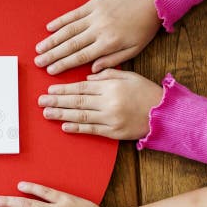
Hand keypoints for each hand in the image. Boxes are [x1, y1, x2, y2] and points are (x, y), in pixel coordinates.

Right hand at [34, 0, 161, 74]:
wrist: (152, 1)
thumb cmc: (143, 28)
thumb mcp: (134, 50)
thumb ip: (113, 61)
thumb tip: (93, 69)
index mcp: (108, 43)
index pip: (81, 57)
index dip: (64, 64)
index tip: (50, 71)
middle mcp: (98, 29)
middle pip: (70, 45)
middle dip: (52, 54)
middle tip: (38, 62)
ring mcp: (94, 15)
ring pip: (68, 29)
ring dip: (51, 39)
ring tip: (38, 48)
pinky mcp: (93, 4)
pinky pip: (73, 13)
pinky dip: (60, 21)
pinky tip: (48, 28)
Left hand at [39, 69, 163, 138]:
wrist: (166, 114)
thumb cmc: (146, 92)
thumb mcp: (129, 76)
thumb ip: (107, 74)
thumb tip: (86, 77)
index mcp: (111, 86)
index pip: (82, 87)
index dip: (64, 88)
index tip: (49, 89)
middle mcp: (109, 102)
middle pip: (77, 101)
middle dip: (57, 101)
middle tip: (41, 101)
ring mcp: (111, 119)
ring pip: (81, 115)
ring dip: (61, 114)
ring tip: (47, 113)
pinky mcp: (114, 132)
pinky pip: (92, 130)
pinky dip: (77, 128)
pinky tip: (64, 126)